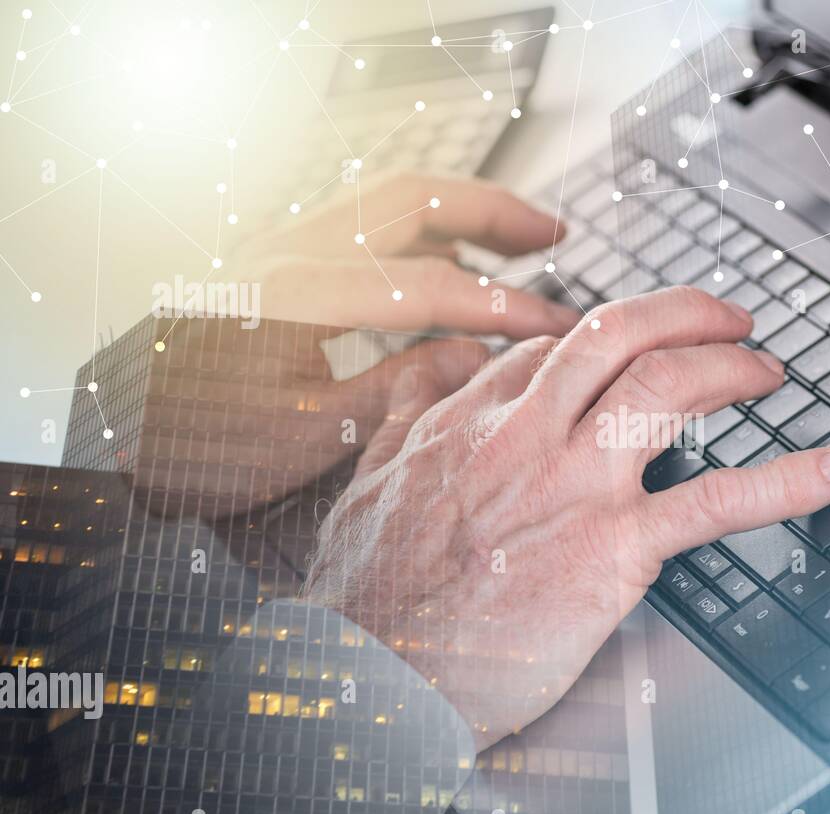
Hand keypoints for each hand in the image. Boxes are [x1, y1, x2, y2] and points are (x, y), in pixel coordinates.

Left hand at [146, 174, 580, 516]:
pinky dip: (423, 228)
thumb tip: (472, 356)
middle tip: (554, 233)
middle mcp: (286, 250)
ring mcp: (278, 244)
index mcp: (295, 298)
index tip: (555, 329)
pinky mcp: (279, 256)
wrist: (121, 434)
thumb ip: (396, 391)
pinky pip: (365, 221)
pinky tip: (452, 257)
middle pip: (411, 200)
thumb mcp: (303, 438)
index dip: (501, 308)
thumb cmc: (200, 446)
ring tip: (520, 235)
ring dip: (460, 209)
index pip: (427, 287)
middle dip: (491, 212)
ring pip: (388, 198)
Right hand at [301, 286, 829, 750]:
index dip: (613, 336)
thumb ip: (407, 414)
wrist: (374, 677)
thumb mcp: (369, 480)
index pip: (557, 346)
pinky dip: (785, 481)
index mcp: (470, 419)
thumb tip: (426, 368)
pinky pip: (715, 502)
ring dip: (733, 368)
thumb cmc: (367, 595)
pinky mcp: (613, 551)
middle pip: (619, 335)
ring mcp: (575, 487)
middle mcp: (527, 435)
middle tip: (730, 319)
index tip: (642, 345)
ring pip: (668, 389)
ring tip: (769, 372)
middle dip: (687, 313)